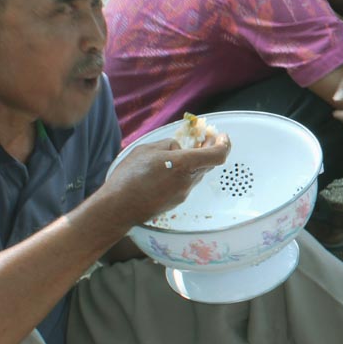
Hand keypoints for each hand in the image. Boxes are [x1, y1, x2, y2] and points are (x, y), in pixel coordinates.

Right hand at [102, 134, 230, 226]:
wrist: (118, 208)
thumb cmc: (129, 177)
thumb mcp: (147, 149)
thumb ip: (168, 145)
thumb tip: (177, 148)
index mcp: (183, 165)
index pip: (217, 155)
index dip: (224, 143)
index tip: (222, 135)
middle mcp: (187, 181)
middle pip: (208, 163)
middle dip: (208, 149)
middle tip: (205, 138)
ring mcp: (183, 194)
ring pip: (196, 173)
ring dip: (195, 161)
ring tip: (183, 151)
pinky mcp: (176, 202)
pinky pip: (186, 183)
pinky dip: (184, 173)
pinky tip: (170, 168)